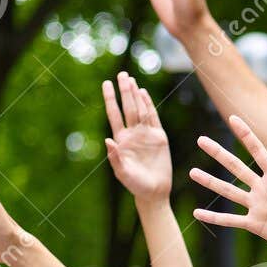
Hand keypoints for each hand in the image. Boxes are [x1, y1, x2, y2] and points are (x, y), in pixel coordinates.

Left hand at [103, 72, 171, 201]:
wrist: (154, 191)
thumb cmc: (135, 184)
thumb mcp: (122, 172)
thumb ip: (115, 157)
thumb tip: (108, 139)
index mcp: (121, 140)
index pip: (114, 114)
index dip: (110, 99)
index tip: (106, 84)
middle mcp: (132, 134)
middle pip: (127, 107)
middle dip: (124, 91)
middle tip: (122, 74)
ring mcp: (146, 134)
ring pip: (139, 109)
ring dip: (135, 95)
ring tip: (131, 79)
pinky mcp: (159, 138)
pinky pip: (153, 118)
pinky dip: (148, 105)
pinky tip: (144, 94)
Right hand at [189, 116, 266, 258]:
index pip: (258, 151)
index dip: (246, 135)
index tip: (233, 118)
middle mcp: (263, 188)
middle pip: (236, 167)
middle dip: (219, 154)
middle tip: (201, 140)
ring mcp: (257, 206)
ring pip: (229, 191)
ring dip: (211, 182)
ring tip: (191, 172)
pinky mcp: (256, 224)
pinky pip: (231, 220)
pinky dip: (214, 218)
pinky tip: (197, 213)